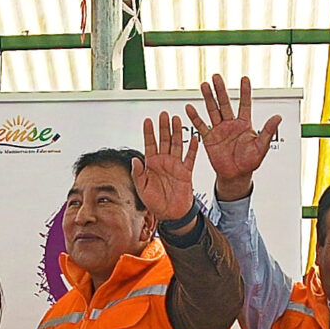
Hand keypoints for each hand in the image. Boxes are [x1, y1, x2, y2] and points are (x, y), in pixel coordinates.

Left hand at [136, 110, 201, 226]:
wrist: (170, 214)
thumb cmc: (154, 203)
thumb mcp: (142, 189)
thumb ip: (138, 174)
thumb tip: (135, 159)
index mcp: (151, 164)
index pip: (149, 144)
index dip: (148, 133)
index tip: (147, 120)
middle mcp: (164, 162)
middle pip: (164, 140)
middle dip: (163, 127)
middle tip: (163, 114)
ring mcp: (176, 165)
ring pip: (177, 144)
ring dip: (177, 132)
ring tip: (176, 119)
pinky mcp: (186, 172)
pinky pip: (190, 157)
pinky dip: (193, 147)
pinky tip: (194, 137)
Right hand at [183, 74, 282, 201]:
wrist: (236, 175)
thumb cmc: (250, 161)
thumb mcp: (261, 146)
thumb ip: (267, 131)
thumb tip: (278, 117)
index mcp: (244, 124)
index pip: (245, 104)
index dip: (245, 92)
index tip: (244, 78)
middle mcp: (231, 124)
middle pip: (225, 103)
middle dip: (220, 90)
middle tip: (216, 77)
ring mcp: (219, 129)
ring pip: (213, 110)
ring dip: (208, 98)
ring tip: (204, 85)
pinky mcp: (210, 138)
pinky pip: (201, 126)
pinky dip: (195, 117)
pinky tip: (189, 107)